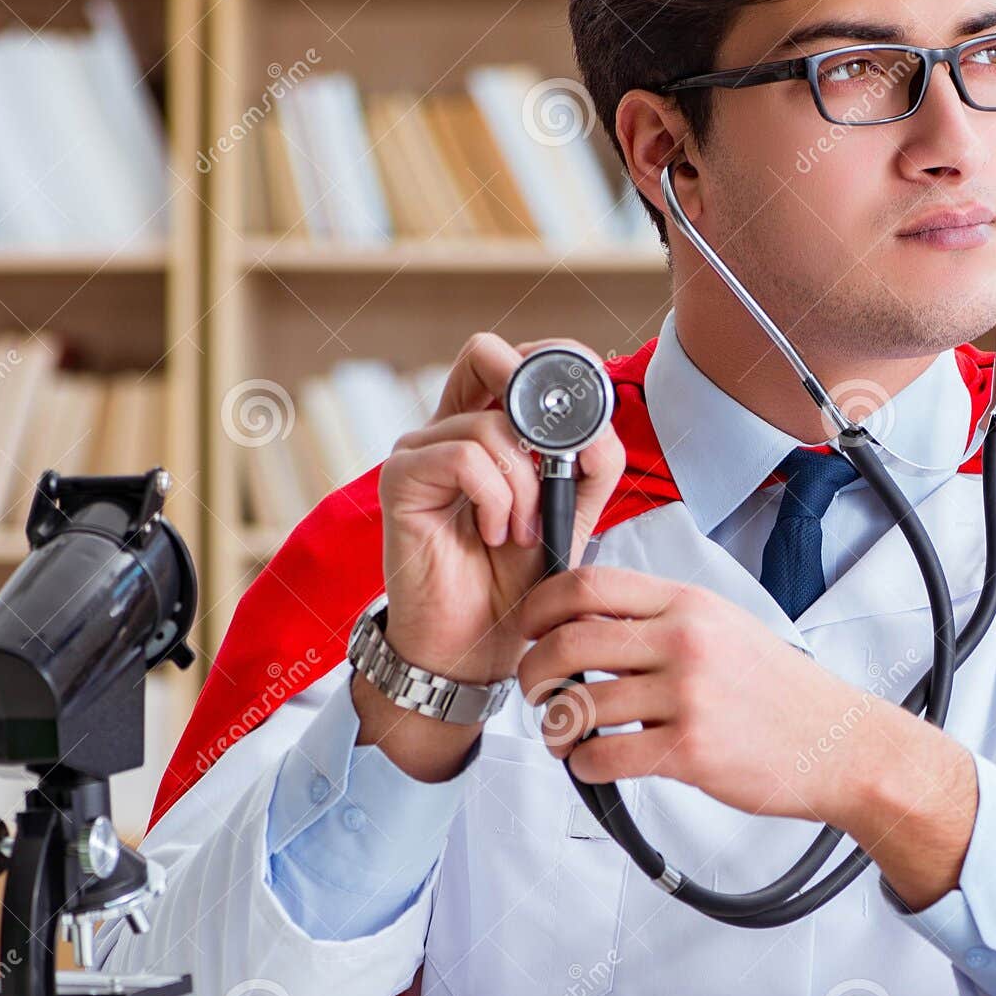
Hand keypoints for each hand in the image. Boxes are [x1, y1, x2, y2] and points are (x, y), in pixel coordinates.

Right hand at [377, 332, 625, 683]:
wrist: (478, 643)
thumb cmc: (515, 580)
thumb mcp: (572, 514)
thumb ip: (591, 465)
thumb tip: (596, 426)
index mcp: (489, 428)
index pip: (515, 358)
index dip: (553, 365)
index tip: (584, 413)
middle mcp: (449, 428)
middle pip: (485, 353)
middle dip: (535, 403)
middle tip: (554, 461)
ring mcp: (420, 450)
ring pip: (490, 427)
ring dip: (525, 488)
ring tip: (521, 532)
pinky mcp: (399, 478)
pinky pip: (463, 458)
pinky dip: (495, 500)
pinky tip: (493, 535)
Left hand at [514, 565, 881, 825]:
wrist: (839, 743)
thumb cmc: (781, 692)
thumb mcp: (725, 627)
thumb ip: (663, 617)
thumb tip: (589, 618)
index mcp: (689, 604)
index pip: (588, 585)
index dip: (539, 606)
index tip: (526, 628)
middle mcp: (685, 642)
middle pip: (568, 642)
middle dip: (532, 670)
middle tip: (532, 688)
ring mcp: (687, 696)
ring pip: (578, 705)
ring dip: (554, 726)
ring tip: (561, 735)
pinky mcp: (690, 750)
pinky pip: (604, 755)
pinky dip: (584, 764)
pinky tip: (592, 763)